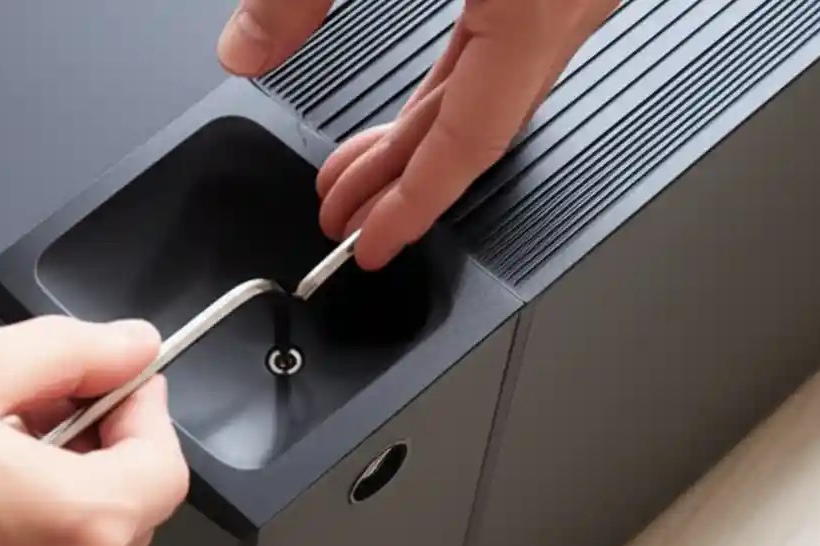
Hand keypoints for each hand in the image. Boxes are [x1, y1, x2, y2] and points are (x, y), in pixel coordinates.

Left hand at [218, 0, 618, 268]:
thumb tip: (246, 48)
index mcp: (539, 1)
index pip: (469, 140)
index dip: (412, 205)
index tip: (369, 247)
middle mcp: (574, 5)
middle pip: (478, 128)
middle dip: (399, 183)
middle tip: (342, 222)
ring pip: (496, 93)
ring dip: (423, 138)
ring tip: (358, 177)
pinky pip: (510, 55)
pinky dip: (456, 88)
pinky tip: (414, 110)